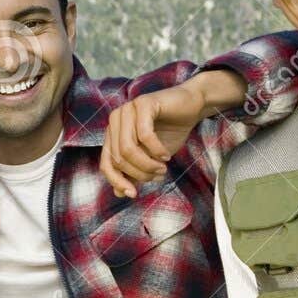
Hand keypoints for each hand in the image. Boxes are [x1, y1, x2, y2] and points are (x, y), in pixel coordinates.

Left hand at [100, 72, 240, 198]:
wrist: (191, 107)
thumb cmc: (169, 132)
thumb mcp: (149, 158)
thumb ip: (133, 172)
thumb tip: (118, 193)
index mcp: (112, 133)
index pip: (105, 164)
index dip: (117, 182)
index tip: (133, 194)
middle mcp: (115, 120)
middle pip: (118, 158)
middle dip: (139, 173)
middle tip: (158, 175)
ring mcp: (127, 110)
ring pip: (128, 148)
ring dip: (147, 164)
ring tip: (162, 168)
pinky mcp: (143, 103)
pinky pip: (144, 134)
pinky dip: (156, 150)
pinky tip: (165, 155)